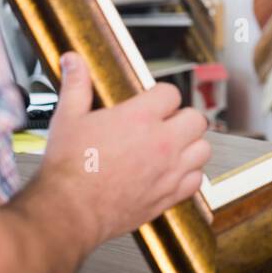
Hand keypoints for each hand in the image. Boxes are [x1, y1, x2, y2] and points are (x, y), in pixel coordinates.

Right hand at [40, 51, 211, 247]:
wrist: (69, 211)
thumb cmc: (69, 168)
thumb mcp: (68, 118)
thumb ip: (76, 85)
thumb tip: (73, 61)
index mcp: (141, 118)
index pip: (171, 94)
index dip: (161, 96)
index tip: (151, 102)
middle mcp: (162, 143)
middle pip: (195, 119)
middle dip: (181, 118)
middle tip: (164, 123)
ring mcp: (169, 170)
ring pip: (203, 149)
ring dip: (191, 145)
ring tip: (172, 146)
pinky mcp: (168, 196)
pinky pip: (196, 181)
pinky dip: (189, 175)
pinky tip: (172, 172)